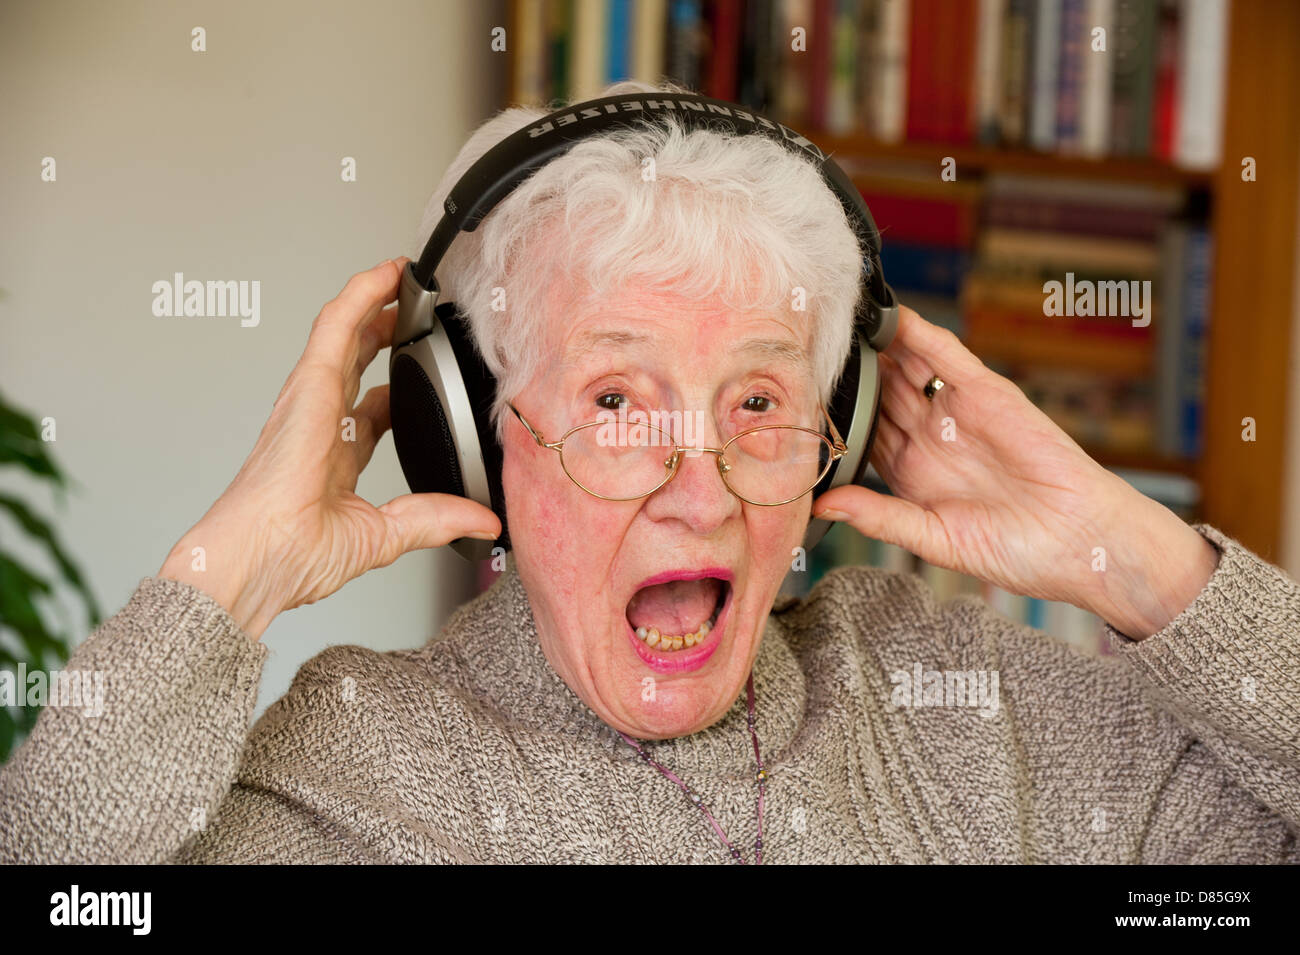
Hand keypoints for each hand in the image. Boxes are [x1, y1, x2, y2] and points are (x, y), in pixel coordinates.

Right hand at [158, 258, 501, 640]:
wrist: (259, 560)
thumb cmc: (291, 557)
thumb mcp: (387, 535)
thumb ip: (436, 519)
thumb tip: (481, 521)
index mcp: (334, 459)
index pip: (370, 411)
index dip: (397, 388)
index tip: (424, 374)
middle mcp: (319, 424)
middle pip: (354, 363)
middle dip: (386, 333)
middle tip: (418, 312)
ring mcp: (310, 401)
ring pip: (344, 335)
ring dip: (374, 303)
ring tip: (405, 279)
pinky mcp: (307, 385)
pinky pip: (334, 327)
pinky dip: (360, 296)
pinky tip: (386, 274)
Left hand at [812, 305, 1217, 639]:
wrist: (1080, 544)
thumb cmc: (1016, 551)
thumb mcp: (931, 538)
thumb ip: (878, 517)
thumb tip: (821, 507)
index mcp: (912, 472)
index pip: (860, 433)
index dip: (830, 415)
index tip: (791, 396)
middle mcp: (930, 436)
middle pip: (877, 393)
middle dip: (844, 372)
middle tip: (804, 342)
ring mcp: (958, 412)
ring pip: (906, 368)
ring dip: (876, 346)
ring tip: (839, 319)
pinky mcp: (988, 395)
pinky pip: (949, 359)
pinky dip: (922, 336)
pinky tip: (893, 320)